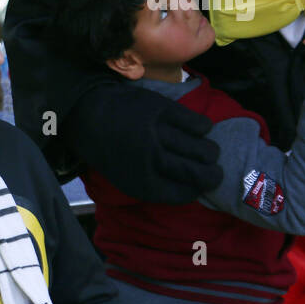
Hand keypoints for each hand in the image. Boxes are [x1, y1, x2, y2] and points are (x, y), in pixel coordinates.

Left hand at [67, 84, 220, 203]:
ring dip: (210, 152)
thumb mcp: (125, 179)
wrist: (89, 115)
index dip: (196, 191)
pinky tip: (202, 130)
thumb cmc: (109, 151)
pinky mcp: (162, 109)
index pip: (182, 194)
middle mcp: (151, 159)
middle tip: (216, 173)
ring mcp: (158, 133)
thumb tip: (191, 187)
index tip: (199, 187)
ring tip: (210, 152)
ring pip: (200, 148)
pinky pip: (195, 123)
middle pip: (196, 174)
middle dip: (212, 176)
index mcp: (141, 182)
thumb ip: (154, 185)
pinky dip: (204, 128)